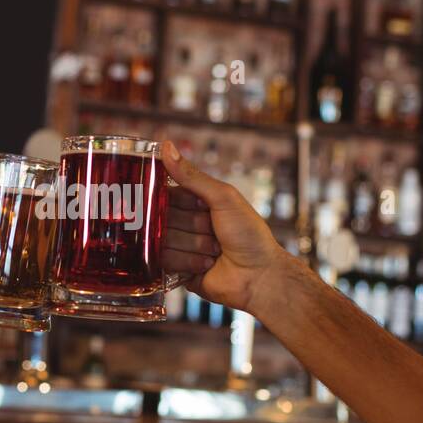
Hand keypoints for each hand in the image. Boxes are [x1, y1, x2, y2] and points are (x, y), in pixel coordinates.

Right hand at [160, 140, 290, 313]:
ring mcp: (179, 247)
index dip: (176, 201)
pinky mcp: (176, 270)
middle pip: (163, 218)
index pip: (165, 195)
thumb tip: (166, 147)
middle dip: (190, 226)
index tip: (195, 207)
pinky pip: (164, 261)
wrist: (260, 275)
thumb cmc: (249, 234)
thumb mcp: (223, 198)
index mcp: (195, 203)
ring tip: (214, 250)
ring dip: (192, 246)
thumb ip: (192, 176)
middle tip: (213, 231)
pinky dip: (187, 262)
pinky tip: (206, 264)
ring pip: (162, 240)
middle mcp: (184, 224)